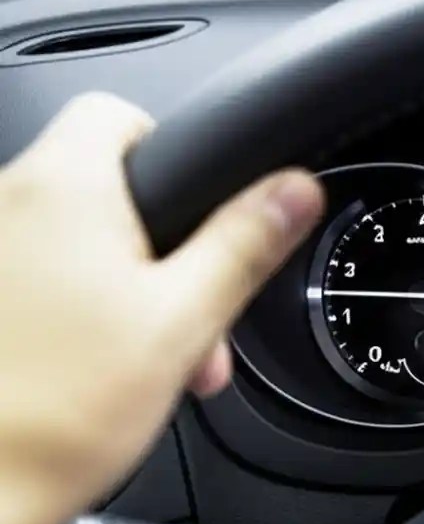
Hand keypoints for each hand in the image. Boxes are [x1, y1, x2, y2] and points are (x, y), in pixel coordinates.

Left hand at [0, 94, 322, 523]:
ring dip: (127, 283)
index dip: (173, 151)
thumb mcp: (185, 318)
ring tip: (158, 353)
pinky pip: (38, 275)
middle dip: (164, 246)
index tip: (202, 206)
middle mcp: (7, 206)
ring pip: (73, 238)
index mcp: (62, 190)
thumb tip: (295, 190)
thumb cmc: (65, 410)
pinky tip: (106, 363)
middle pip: (104, 187)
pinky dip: (78, 305)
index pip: (118, 113)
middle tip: (194, 309)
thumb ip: (245, 243)